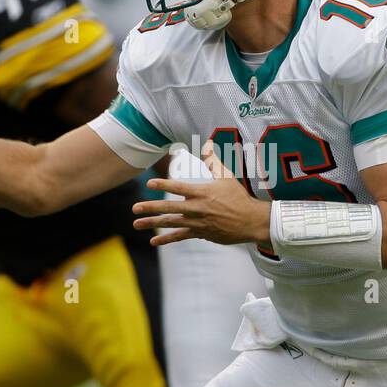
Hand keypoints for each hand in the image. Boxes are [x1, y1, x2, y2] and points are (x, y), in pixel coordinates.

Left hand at [133, 141, 269, 246]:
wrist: (251, 221)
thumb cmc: (239, 197)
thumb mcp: (227, 177)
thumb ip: (213, 161)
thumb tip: (207, 144)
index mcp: (202, 193)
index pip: (178, 188)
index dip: (163, 185)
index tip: (149, 184)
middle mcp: (197, 208)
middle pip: (169, 208)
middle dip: (150, 208)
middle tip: (134, 208)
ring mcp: (197, 223)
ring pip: (171, 223)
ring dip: (152, 224)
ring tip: (136, 224)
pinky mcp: (200, 233)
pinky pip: (180, 237)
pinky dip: (166, 239)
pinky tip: (154, 241)